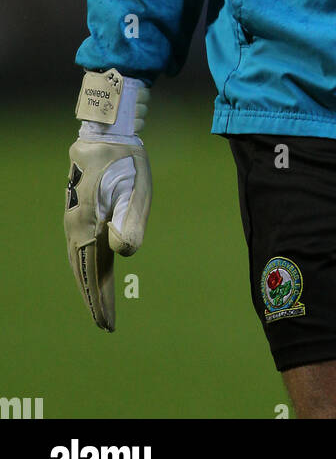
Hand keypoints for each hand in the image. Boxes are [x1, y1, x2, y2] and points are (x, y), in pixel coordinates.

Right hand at [63, 70, 151, 329]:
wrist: (107, 133)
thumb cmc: (128, 159)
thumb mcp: (139, 187)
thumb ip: (132, 220)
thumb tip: (121, 251)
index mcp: (90, 224)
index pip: (95, 273)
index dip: (102, 300)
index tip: (108, 324)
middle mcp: (76, 226)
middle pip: (84, 273)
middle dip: (95, 300)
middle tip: (105, 325)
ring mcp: (73, 220)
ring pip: (78, 263)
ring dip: (88, 285)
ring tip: (100, 307)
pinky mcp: (78, 213)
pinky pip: (78, 249)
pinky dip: (84, 268)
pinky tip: (91, 273)